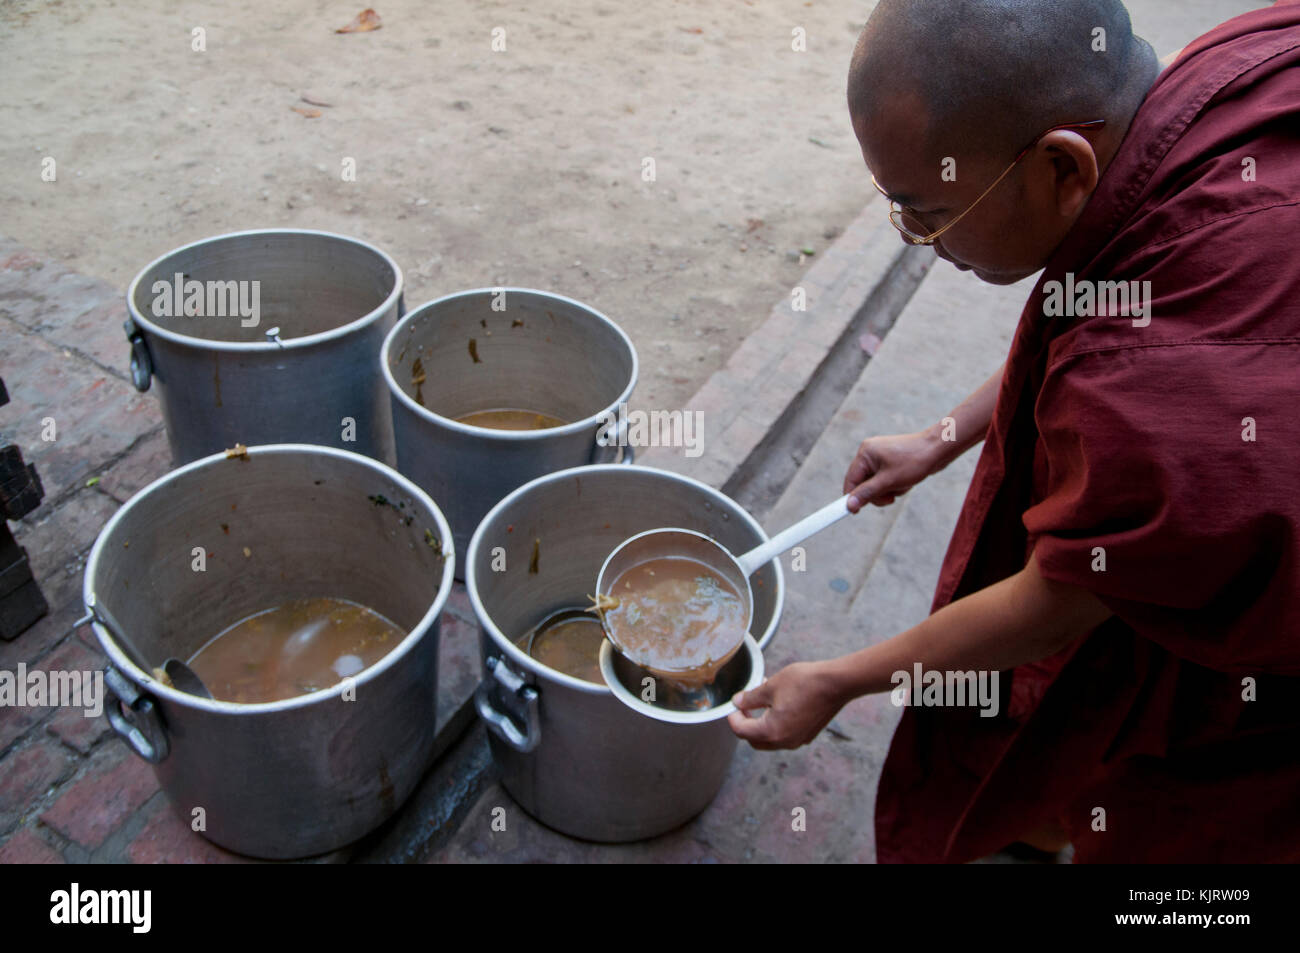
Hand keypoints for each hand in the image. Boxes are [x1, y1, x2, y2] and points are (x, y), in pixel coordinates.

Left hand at [727, 661, 844, 749]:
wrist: (836, 683)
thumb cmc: (805, 682)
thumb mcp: (771, 686)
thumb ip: (751, 698)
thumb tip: (738, 702)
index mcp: (772, 732)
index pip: (742, 731)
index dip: (733, 717)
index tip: (733, 705)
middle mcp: (785, 741)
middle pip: (755, 740)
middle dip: (746, 724)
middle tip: (744, 706)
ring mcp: (798, 740)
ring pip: (771, 738)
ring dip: (762, 723)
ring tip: (762, 700)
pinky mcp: (808, 734)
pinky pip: (785, 734)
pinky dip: (776, 723)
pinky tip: (778, 704)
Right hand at [842, 430, 942, 513]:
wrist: (939, 449)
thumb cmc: (914, 461)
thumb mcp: (889, 482)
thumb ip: (867, 493)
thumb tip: (849, 505)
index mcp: (865, 453)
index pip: (851, 480)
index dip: (851, 497)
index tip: (852, 512)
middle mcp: (870, 453)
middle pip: (863, 484)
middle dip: (878, 493)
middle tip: (891, 497)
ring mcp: (880, 457)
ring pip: (876, 484)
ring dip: (888, 490)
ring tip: (903, 484)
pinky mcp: (890, 461)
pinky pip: (886, 480)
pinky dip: (895, 485)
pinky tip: (907, 481)